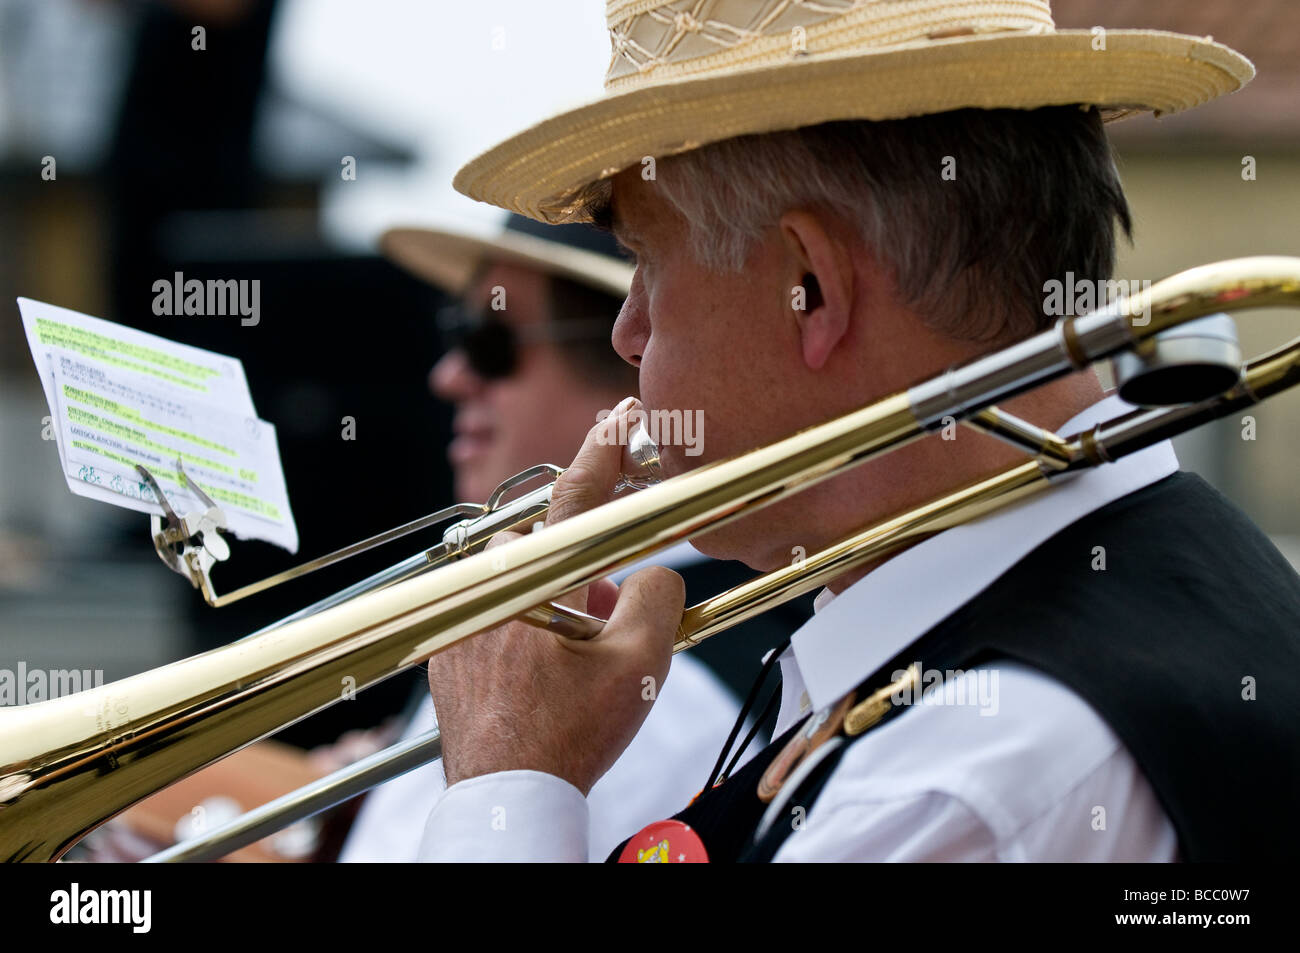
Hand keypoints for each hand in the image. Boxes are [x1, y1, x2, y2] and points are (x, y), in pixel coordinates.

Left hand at [426, 399, 683, 795]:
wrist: (506, 795)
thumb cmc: (569, 735)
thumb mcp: (641, 665)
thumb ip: (658, 597)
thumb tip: (655, 575)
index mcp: (539, 579)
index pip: (578, 495)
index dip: (606, 449)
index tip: (621, 418)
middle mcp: (490, 586)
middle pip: (554, 549)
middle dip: (589, 573)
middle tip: (613, 620)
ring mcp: (462, 617)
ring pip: (525, 584)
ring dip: (559, 606)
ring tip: (579, 664)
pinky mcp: (447, 648)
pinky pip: (495, 616)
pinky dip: (525, 632)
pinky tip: (542, 680)